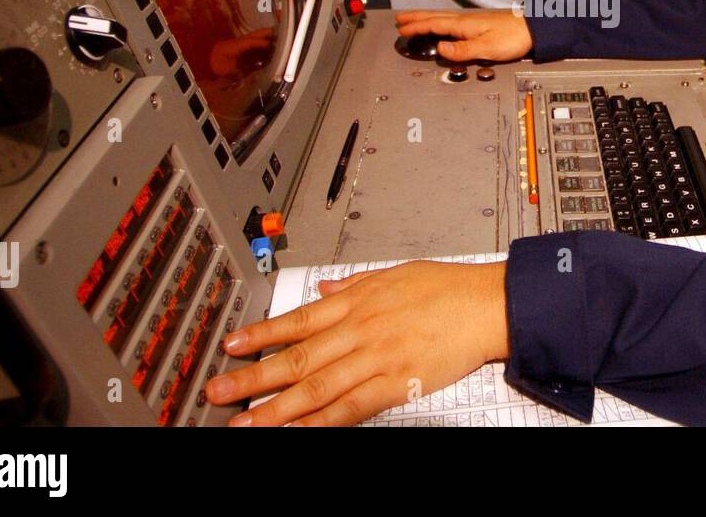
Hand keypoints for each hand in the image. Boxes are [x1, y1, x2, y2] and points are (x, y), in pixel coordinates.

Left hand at [205, 261, 509, 425]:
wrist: (486, 304)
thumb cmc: (447, 287)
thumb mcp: (394, 273)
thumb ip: (353, 286)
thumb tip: (323, 290)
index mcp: (357, 301)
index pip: (297, 320)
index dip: (260, 335)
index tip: (232, 346)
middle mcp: (359, 329)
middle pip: (296, 358)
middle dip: (253, 377)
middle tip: (219, 392)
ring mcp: (375, 358)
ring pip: (316, 388)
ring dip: (276, 409)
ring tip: (246, 423)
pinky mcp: (396, 383)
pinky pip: (351, 408)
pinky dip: (322, 423)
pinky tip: (299, 432)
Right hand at [394, 9, 532, 62]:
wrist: (533, 29)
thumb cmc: (513, 38)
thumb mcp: (487, 47)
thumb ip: (462, 50)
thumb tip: (440, 49)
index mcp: (464, 25)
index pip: (434, 25)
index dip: (416, 27)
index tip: (401, 29)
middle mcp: (465, 20)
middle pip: (434, 17)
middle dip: (415, 18)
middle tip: (399, 19)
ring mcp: (471, 20)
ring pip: (441, 17)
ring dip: (424, 18)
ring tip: (413, 19)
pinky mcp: (478, 24)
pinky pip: (449, 21)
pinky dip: (437, 21)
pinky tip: (440, 25)